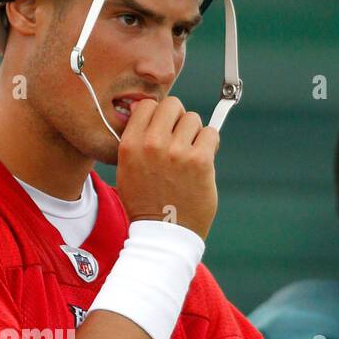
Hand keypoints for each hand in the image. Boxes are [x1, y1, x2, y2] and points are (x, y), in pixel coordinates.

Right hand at [116, 95, 218, 238]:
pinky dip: (209, 145)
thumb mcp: (127, 169)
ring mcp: (176, 152)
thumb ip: (135, 139)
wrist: (164, 233)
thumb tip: (144, 107)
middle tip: (179, 140)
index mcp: (130, 145)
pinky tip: (201, 162)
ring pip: (193, 118)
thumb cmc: (146, 202)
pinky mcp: (199, 161)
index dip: (157, 114)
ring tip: (188, 156)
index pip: (147, 105)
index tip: (163, 128)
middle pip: (173, 105)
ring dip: (194, 134)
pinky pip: (211, 134)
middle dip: (178, 119)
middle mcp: (151, 144)